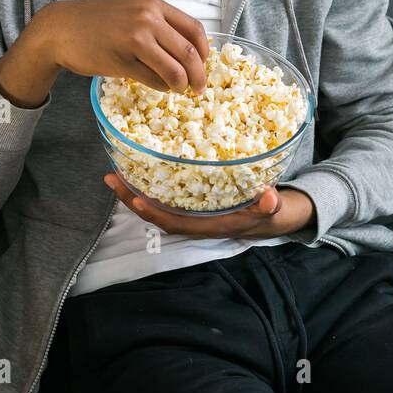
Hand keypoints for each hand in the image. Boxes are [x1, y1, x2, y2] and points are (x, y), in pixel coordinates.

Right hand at [31, 0, 210, 94]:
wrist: (60, 29)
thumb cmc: (96, 22)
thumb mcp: (132, 12)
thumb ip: (159, 25)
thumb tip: (189, 51)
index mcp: (154, 6)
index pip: (194, 30)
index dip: (205, 52)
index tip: (204, 65)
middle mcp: (148, 20)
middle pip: (189, 53)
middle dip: (199, 75)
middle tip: (199, 88)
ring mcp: (135, 40)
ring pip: (174, 70)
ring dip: (182, 85)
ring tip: (179, 90)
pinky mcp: (122, 62)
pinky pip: (153, 80)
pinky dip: (162, 87)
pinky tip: (159, 87)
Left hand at [104, 173, 314, 239]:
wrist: (282, 217)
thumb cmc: (276, 212)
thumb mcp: (277, 209)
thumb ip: (273, 205)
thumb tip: (270, 198)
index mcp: (212, 224)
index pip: (175, 222)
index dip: (153, 213)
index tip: (133, 199)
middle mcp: (199, 221)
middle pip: (158, 214)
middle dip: (133, 198)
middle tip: (110, 178)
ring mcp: (197, 212)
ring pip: (161, 205)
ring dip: (138, 190)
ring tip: (117, 172)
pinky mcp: (198, 202)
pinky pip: (170, 196)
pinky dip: (154, 184)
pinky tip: (143, 167)